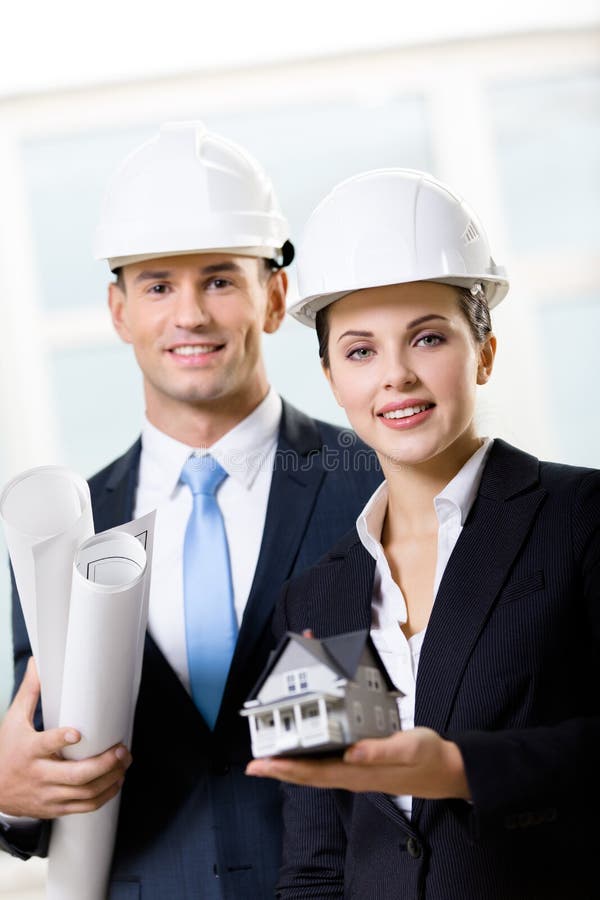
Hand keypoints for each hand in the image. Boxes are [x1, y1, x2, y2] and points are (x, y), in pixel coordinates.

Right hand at [0, 657, 131, 817]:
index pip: (44, 744)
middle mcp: (39, 775)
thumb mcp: (13, 721)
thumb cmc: (6, 751)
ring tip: (125, 762)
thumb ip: (29, 692)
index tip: (78, 732)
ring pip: (84, 793)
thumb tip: (37, 662)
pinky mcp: (55, 808)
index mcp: (28, 751)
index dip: (61, 739)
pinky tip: (116, 781)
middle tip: (122, 749)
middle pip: (75, 775)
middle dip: (103, 764)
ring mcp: (48, 795)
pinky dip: (104, 796)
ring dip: (109, 779)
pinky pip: (84, 807)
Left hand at [246, 727, 469, 799]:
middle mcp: (352, 774)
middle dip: (280, 766)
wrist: (447, 770)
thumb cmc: (428, 758)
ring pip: (316, 767)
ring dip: (292, 758)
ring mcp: (355, 770)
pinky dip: (312, 748)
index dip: (286, 768)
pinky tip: (305, 742)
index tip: (262, 765)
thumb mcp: (408, 749)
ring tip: (270, 752)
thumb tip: (350, 754)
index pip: (314, 773)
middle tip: (253, 763)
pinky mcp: (360, 762)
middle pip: (307, 773)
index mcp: (359, 773)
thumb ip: (380, 751)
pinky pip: (329, 758)